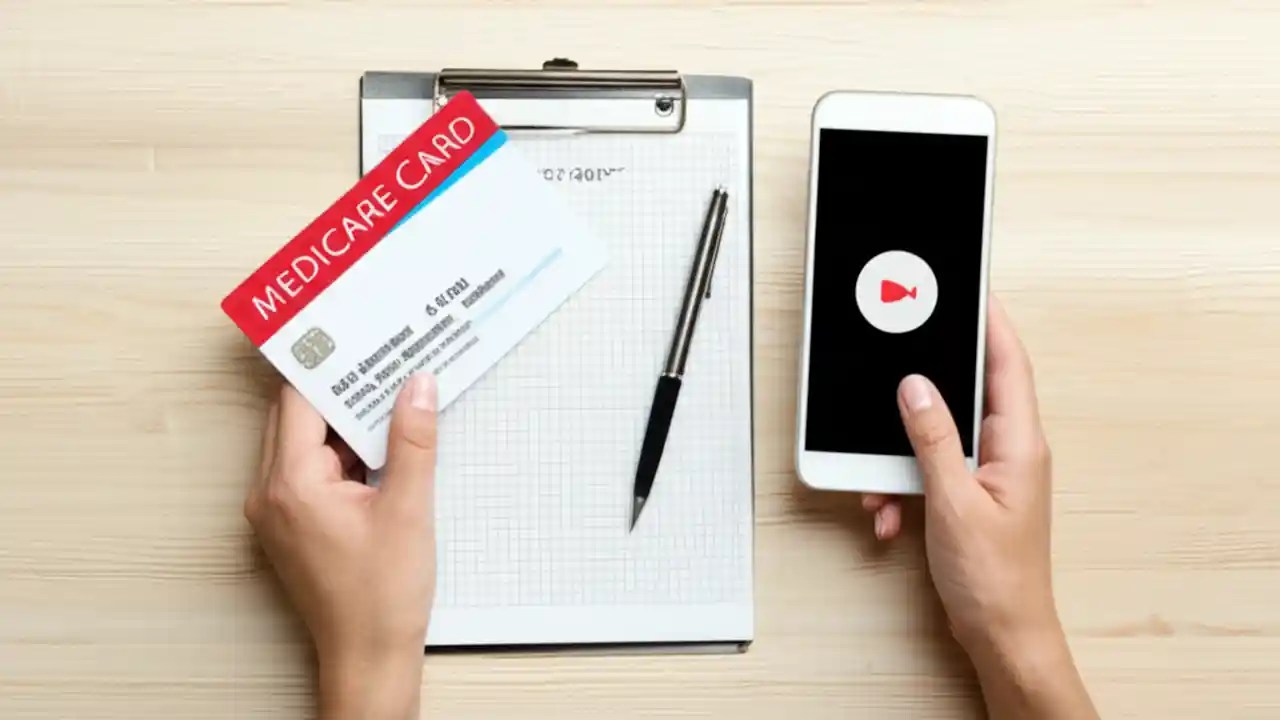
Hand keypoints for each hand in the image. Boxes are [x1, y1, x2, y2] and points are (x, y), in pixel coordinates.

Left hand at [245, 373, 438, 719]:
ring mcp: (277, 512)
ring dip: (344, 425)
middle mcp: (270, 494)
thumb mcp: (408, 509)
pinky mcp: (292, 526)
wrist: (368, 658)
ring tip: (390, 402)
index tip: (354, 337)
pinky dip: (342, 456)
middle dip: (341, 391)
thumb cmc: (381, 598)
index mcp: (291, 484)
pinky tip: (382, 450)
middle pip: (298, 417)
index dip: (329, 366)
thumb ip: (412, 440)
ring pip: (305, 444)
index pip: (300, 401)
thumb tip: (417, 386)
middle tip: (381, 361)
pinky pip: (310, 471)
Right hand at [862, 298, 1096, 718]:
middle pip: (969, 392)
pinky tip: (892, 515)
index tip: (972, 288)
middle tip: (900, 364)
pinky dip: (905, 486)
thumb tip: (915, 387)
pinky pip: (931, 469)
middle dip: (925, 391)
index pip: (1007, 363)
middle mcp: (1010, 451)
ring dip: (903, 456)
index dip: (991, 321)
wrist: (1003, 635)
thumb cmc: (995, 580)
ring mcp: (990, 473)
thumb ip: (932, 438)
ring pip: (940, 434)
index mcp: (1019, 443)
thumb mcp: (954, 501)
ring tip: (886, 488)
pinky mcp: (970, 494)